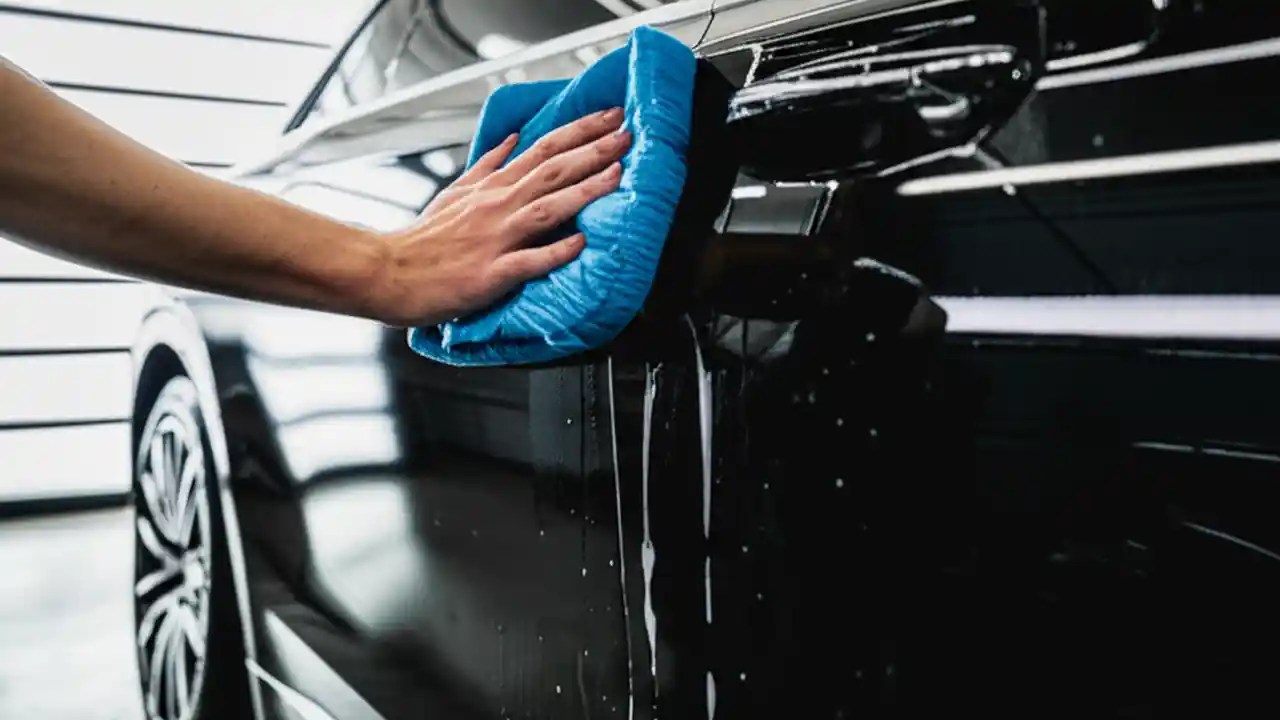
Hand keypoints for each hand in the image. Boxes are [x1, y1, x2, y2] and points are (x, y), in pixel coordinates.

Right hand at [366, 107, 631, 326]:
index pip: (543, 149)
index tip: (611, 117)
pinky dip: (555, 251)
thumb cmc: (425, 239)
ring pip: (547, 208)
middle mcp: (497, 206)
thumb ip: (488, 165)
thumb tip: (513, 139)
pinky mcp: (491, 273)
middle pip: (552, 170)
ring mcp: (495, 238)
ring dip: (583, 190)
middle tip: (627, 135)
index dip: (580, 130)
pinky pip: (528, 261)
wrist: (389, 272)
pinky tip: (581, 242)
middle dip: (593, 150)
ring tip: (616, 176)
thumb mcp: (456, 191)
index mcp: (492, 187)